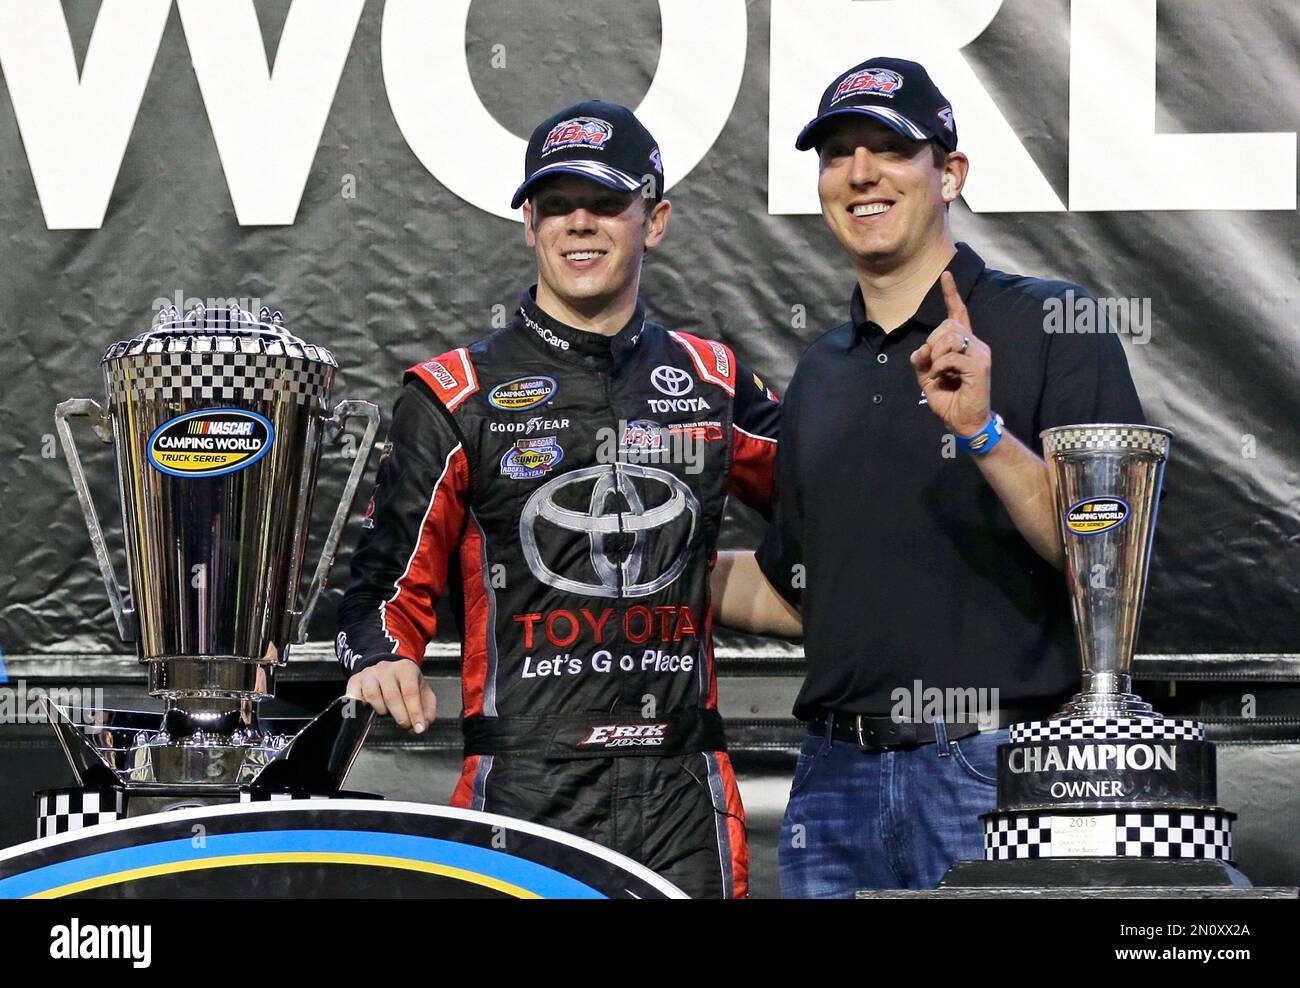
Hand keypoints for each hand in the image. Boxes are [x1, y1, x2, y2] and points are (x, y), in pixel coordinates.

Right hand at [346, 659, 437, 732]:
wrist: (387, 671)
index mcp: (405, 668)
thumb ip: (428, 709)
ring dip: (382, 710)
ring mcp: (369, 674)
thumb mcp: (423, 692)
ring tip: (387, 712)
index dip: (415, 713)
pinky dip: (362, 708)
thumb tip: (423, 725)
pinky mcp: (355, 681)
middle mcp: (386, 668)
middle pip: (392, 696)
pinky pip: (355, 698)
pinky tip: (369, 710)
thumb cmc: (406, 684)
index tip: (419, 728)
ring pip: (372, 696)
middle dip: (401, 716)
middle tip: (405, 725)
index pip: (411, 692)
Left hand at [909, 271, 991, 436]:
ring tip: (938, 373)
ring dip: (936, 356)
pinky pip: (952, 357)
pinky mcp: (980, 366)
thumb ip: (922, 360)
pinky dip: (941, 368)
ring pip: (950, 338)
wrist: (964, 422)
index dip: (951, 294)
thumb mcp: (927, 377)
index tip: (946, 274)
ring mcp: (980, 354)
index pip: (958, 313)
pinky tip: (944, 378)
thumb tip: (921, 349)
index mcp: (964, 344)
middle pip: (947, 326)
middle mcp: (976, 344)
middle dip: (932, 344)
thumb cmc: (949, 399)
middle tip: (932, 366)